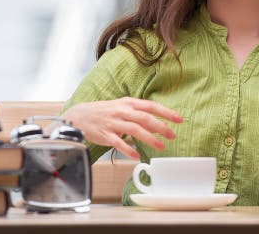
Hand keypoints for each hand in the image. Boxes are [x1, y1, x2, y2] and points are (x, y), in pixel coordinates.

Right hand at [62, 98, 182, 158]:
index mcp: (129, 103)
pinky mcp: (105, 134)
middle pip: (145, 118)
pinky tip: (137, 155)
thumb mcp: (123, 108)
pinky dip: (128, 149)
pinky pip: (118, 142)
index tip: (179, 120)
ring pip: (134, 129)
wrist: (80, 115)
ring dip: (149, 138)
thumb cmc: (105, 112)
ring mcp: (113, 122)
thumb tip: (158, 125)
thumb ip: (139, 116)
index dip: (166, 112)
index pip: (151, 106)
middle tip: (172, 136)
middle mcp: (122, 111)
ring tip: (161, 147)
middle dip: (161, 127)